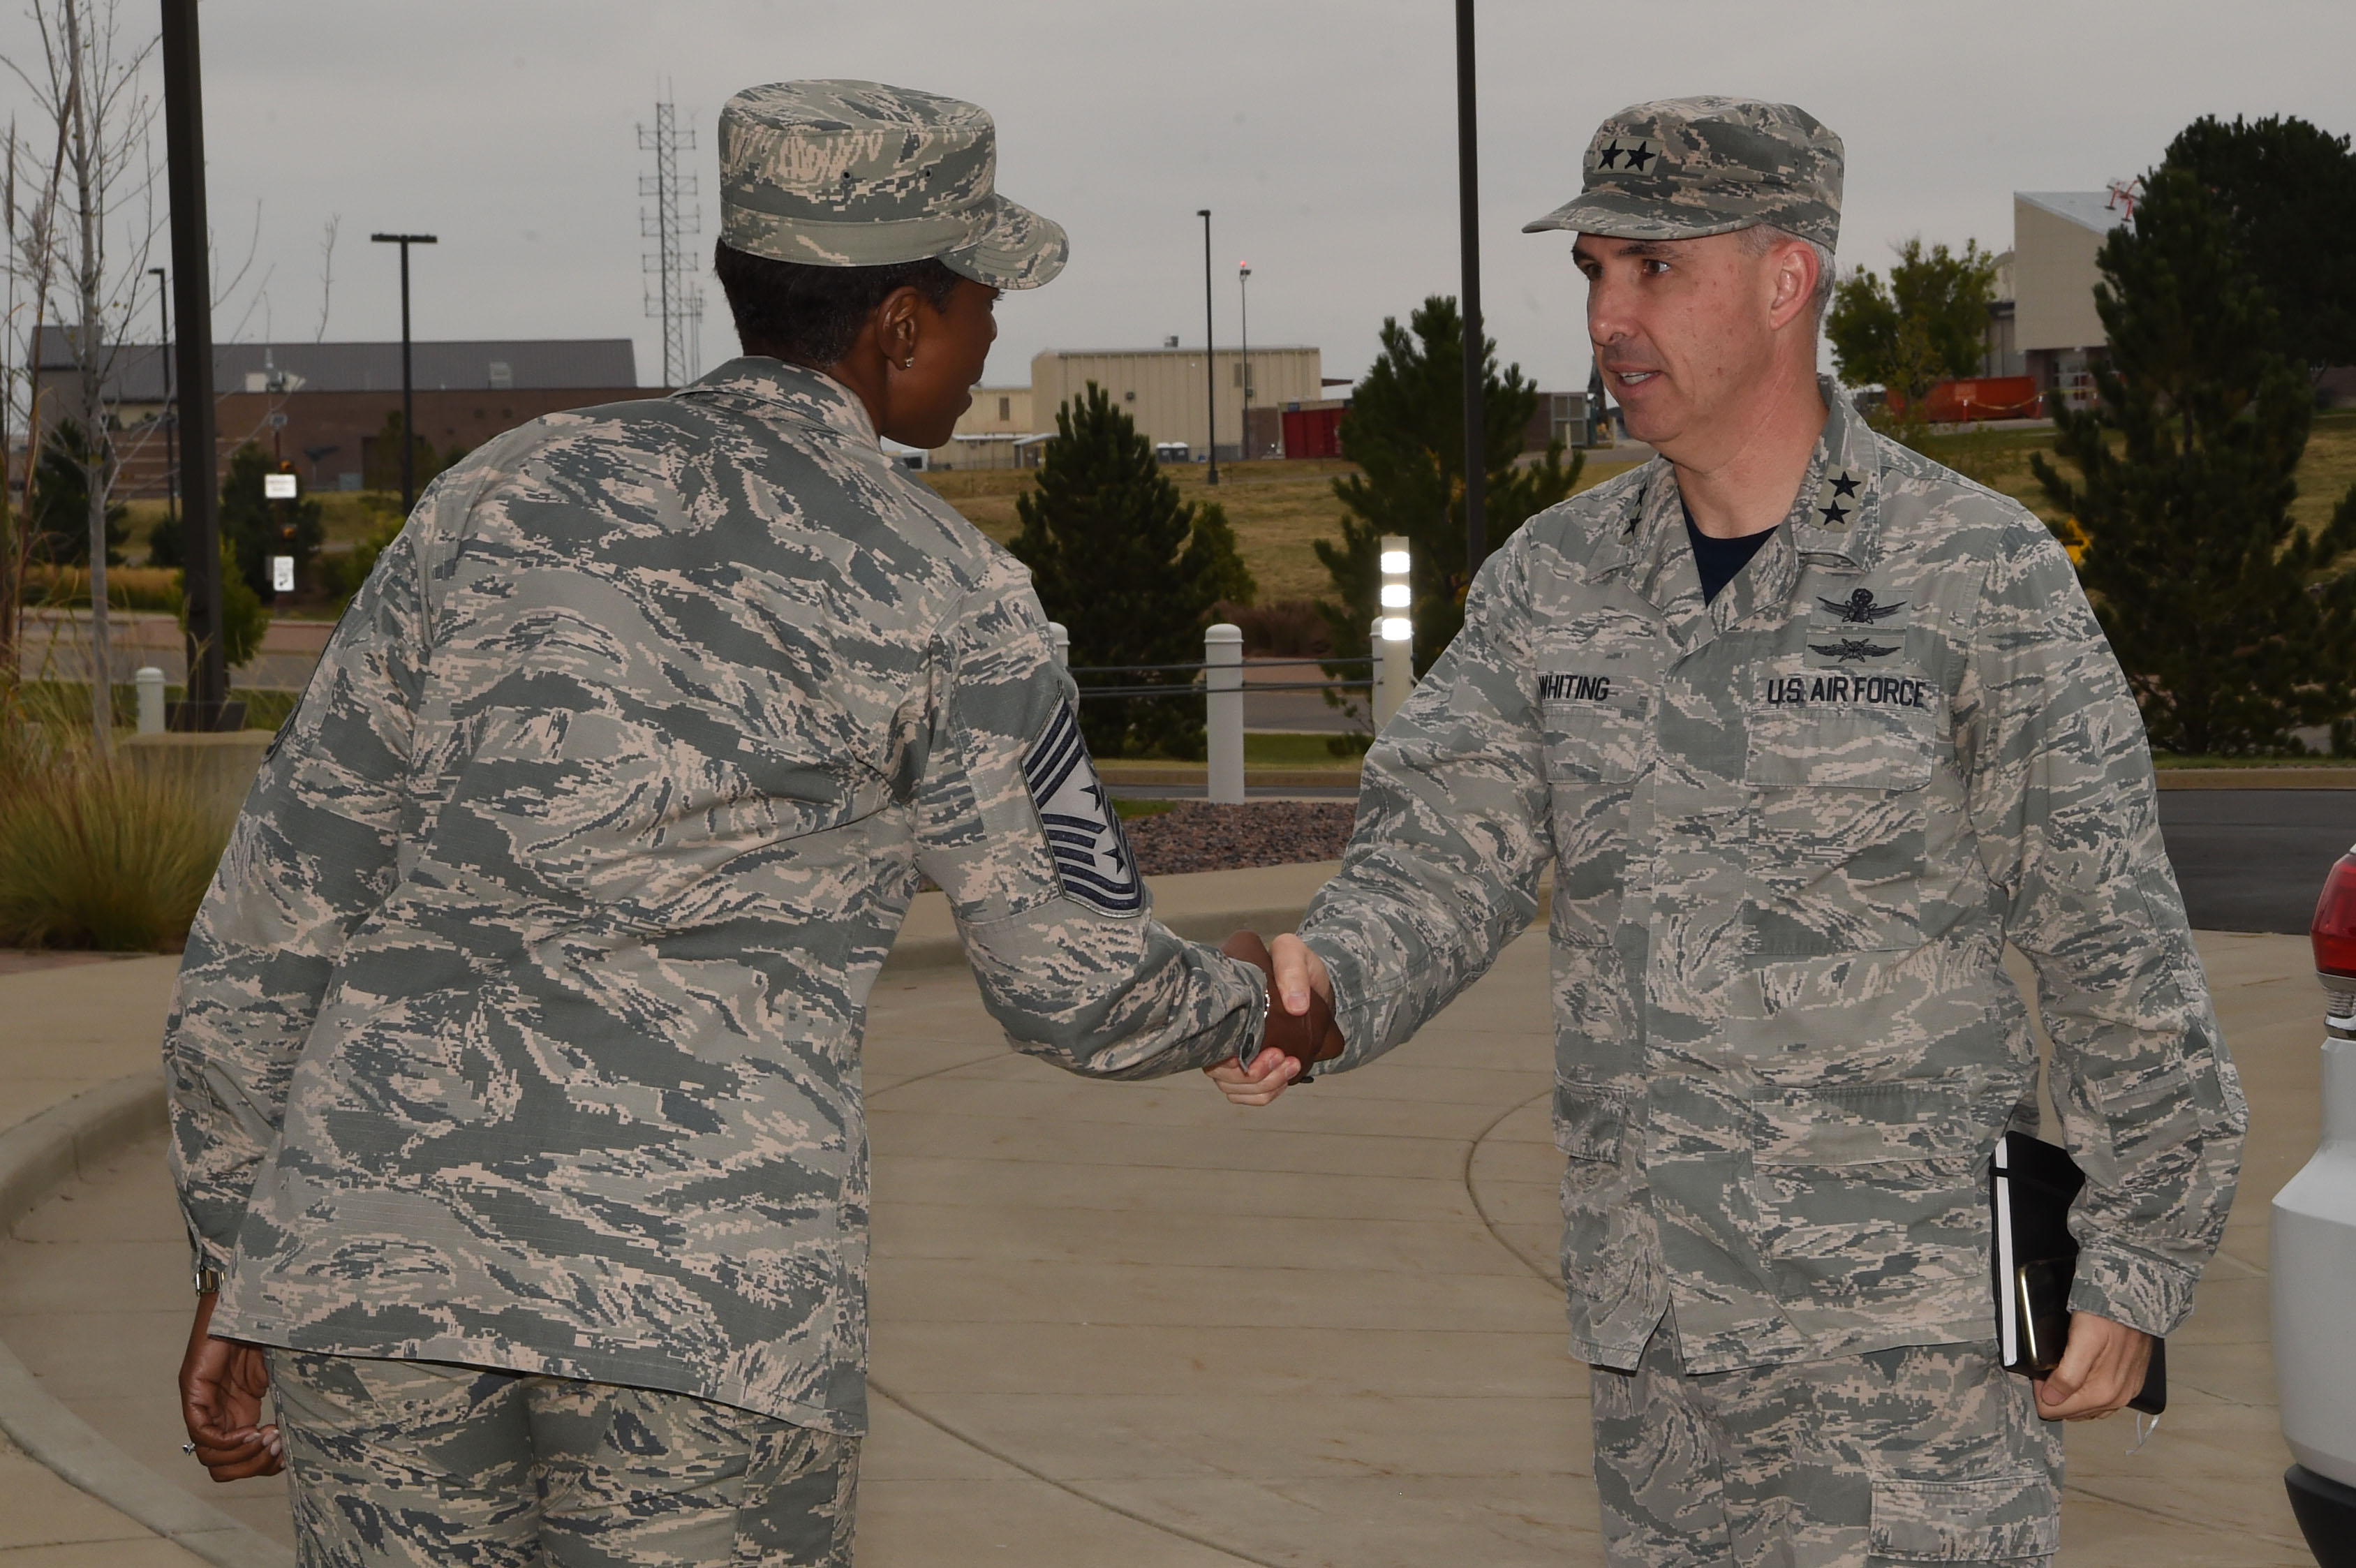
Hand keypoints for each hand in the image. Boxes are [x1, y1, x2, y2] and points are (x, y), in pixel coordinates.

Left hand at [178, 1291, 282, 1479]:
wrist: (248, 1293)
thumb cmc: (269, 1325)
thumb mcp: (280, 1372)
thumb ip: (284, 1399)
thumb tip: (300, 1432)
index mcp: (236, 1410)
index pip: (237, 1458)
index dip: (261, 1465)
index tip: (286, 1451)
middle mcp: (216, 1412)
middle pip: (221, 1465)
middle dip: (252, 1467)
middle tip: (278, 1450)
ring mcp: (202, 1402)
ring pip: (210, 1456)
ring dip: (244, 1457)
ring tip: (269, 1438)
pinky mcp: (193, 1389)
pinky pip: (202, 1432)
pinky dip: (228, 1441)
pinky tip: (254, 1430)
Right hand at [1204, 931, 1341, 1105]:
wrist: (1312, 982)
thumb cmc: (1295, 965)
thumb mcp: (1294, 953)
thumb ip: (1292, 970)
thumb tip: (1296, 1006)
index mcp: (1221, 1004)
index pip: (1209, 1042)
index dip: (1231, 1060)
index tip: (1269, 1052)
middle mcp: (1219, 1031)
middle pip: (1219, 1072)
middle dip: (1253, 1076)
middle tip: (1284, 1056)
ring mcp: (1231, 1051)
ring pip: (1233, 1088)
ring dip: (1263, 1086)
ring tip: (1291, 1066)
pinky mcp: (1248, 1065)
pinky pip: (1245, 1094)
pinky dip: (1264, 1094)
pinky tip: (1283, 1079)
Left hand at [2033, 1311, 2152, 1420]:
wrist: (2135, 1302)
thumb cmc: (2108, 1316)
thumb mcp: (2081, 1341)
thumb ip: (2067, 1375)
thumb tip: (2051, 1400)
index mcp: (2102, 1393)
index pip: (2054, 1410)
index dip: (2040, 1391)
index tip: (2041, 1373)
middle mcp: (2116, 1398)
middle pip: (2070, 1412)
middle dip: (2055, 1393)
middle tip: (2051, 1368)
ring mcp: (2125, 1393)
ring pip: (2085, 1408)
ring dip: (2071, 1394)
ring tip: (2065, 1369)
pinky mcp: (2130, 1384)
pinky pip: (2101, 1399)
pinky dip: (2087, 1390)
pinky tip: (2083, 1373)